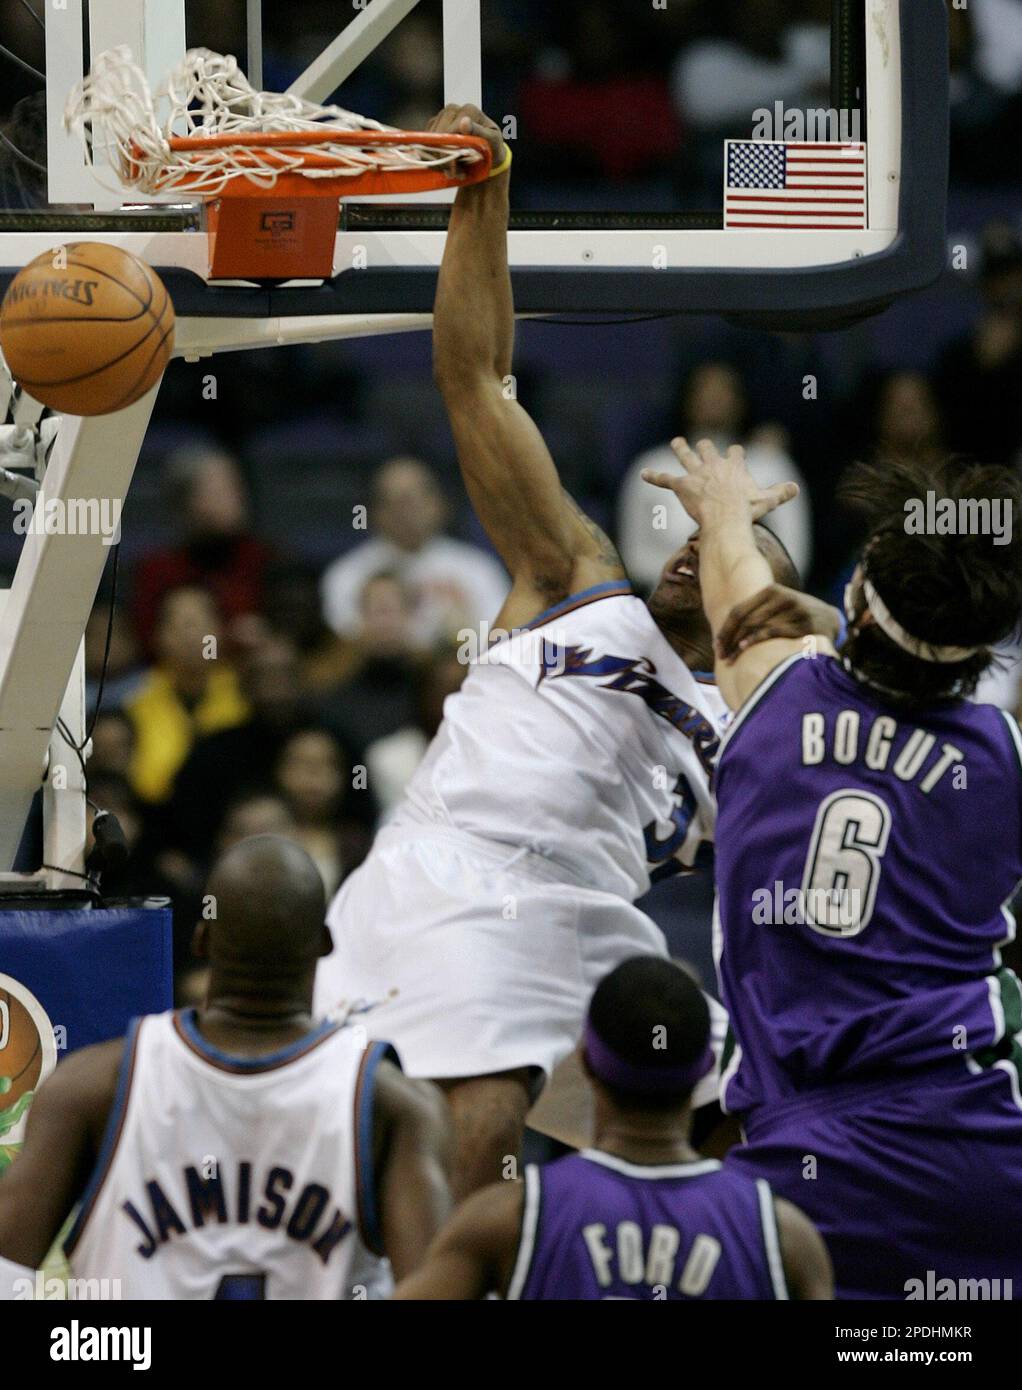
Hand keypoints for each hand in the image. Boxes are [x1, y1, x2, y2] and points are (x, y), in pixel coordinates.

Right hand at [427, 104, 505, 173]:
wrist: (487, 153)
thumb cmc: (492, 147)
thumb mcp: (492, 141)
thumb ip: (479, 132)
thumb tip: (464, 122)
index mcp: (468, 110)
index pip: (451, 131)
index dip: (450, 151)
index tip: (454, 168)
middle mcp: (452, 109)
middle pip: (438, 135)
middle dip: (443, 158)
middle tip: (453, 173)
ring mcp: (441, 116)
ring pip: (429, 140)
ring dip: (438, 160)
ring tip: (453, 170)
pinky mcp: (433, 126)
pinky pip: (425, 143)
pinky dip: (433, 158)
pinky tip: (445, 166)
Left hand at [641, 437, 798, 526]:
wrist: (727, 516)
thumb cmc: (747, 509)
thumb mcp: (768, 500)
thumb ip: (781, 492)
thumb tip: (795, 489)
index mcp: (735, 466)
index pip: (736, 453)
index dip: (735, 455)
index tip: (736, 454)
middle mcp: (714, 465)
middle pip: (709, 449)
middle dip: (705, 447)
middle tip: (702, 444)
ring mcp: (697, 474)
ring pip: (687, 456)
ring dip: (681, 449)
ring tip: (677, 442)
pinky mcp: (682, 485)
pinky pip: (665, 479)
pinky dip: (654, 476)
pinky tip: (643, 474)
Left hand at [716, 585, 840, 663]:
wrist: (830, 619)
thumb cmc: (795, 616)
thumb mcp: (777, 606)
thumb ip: (755, 613)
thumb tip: (725, 634)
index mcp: (770, 591)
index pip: (739, 611)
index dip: (725, 630)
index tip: (716, 646)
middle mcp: (781, 597)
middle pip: (745, 620)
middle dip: (729, 640)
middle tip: (721, 656)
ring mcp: (793, 610)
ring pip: (756, 627)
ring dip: (739, 645)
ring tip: (730, 658)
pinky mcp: (804, 623)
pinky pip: (774, 631)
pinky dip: (757, 639)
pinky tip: (745, 647)